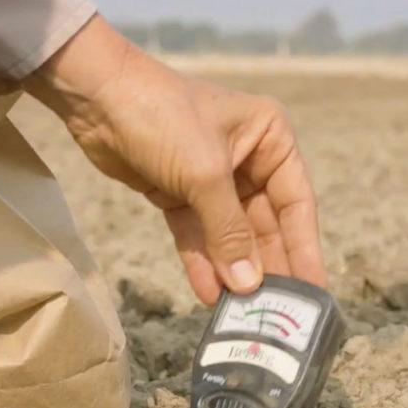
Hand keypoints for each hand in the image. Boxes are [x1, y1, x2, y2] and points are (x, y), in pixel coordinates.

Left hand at [26, 15, 325, 304]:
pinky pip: (197, 235)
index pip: (296, 203)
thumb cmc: (162, 117)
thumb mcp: (205, 174)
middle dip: (266, 266)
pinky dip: (201, 262)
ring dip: (232, 270)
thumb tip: (249, 285)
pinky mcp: (179, 193)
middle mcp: (248, 159)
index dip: (304, 249)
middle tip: (276, 311)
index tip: (312, 291)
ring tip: (240, 311)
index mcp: (270, 139)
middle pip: (265, 225)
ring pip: (230, 235)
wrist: (95, 97)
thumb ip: (229, 232)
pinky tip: (208, 293)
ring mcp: (212, 178)